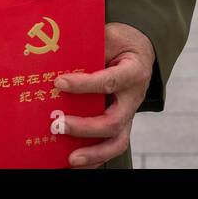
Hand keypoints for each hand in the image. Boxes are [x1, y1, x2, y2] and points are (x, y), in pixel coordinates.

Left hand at [53, 22, 154, 167]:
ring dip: (94, 153)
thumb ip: (91, 44)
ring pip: (117, 142)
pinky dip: (94, 159)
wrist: (140, 53)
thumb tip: (57, 49)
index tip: (59, 82)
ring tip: (71, 159)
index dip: (84, 84)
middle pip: (114, 121)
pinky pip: (111, 147)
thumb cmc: (120, 43)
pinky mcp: (121, 125)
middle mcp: (133, 98)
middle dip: (85, 127)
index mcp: (133, 71)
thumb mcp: (109, 36)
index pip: (109, 81)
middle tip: (59, 125)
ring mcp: (128, 115)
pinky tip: (73, 163)